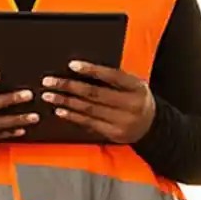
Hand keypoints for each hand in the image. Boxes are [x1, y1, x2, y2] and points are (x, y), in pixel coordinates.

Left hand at [41, 61, 155, 143]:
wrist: (151, 125)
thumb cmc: (136, 98)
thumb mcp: (133, 84)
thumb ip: (113, 78)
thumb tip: (81, 69)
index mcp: (136, 87)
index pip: (112, 75)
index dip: (91, 70)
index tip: (71, 65)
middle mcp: (131, 104)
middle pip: (95, 93)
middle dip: (69, 86)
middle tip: (49, 81)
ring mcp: (122, 121)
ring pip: (89, 109)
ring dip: (66, 102)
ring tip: (49, 95)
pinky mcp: (114, 134)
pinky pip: (89, 123)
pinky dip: (72, 116)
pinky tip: (60, 110)